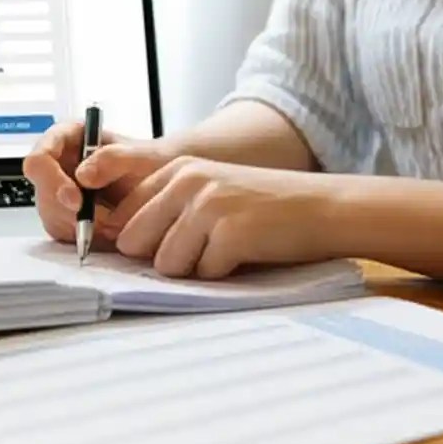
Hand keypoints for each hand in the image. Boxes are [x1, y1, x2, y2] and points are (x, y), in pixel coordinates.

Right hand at [22, 122, 173, 243]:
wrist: (164, 187)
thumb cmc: (153, 164)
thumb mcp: (142, 155)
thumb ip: (113, 158)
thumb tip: (82, 175)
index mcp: (68, 138)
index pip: (39, 159)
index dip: (50, 180)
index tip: (76, 199)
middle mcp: (58, 165)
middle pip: (42, 193)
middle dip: (69, 211)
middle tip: (103, 220)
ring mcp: (59, 193)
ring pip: (51, 216)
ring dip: (81, 225)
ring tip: (114, 221)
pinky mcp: (66, 218)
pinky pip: (63, 234)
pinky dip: (84, 236)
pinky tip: (107, 229)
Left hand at [112, 156, 335, 278]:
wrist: (323, 207)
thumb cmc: (262, 206)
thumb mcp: (208, 190)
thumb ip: (165, 208)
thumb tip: (120, 245)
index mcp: (175, 169)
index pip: (123, 215)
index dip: (136, 241)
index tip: (154, 248)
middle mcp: (186, 182)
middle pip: (134, 242)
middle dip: (160, 257)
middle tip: (197, 250)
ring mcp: (208, 206)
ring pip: (166, 263)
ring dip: (193, 268)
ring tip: (224, 249)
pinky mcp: (230, 233)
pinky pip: (204, 274)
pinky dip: (223, 274)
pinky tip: (245, 254)